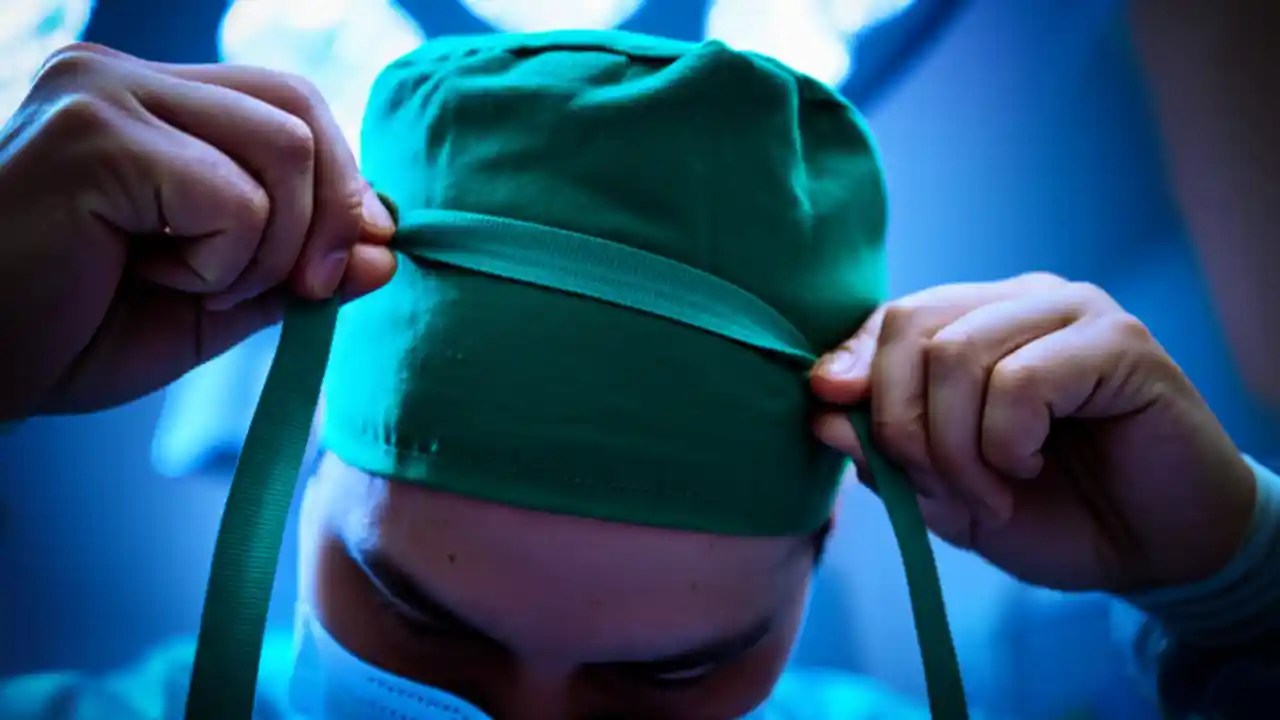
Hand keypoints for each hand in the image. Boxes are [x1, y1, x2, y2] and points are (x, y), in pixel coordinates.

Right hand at [0, 43, 397, 419]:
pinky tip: (145, 275)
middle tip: (298, 289)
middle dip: (330, 214)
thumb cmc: (69, 332)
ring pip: (285, 149)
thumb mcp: (211, 304)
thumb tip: (388, 250)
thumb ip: (297, 272)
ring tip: (189, 281)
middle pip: (301, 112)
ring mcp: (105, 93)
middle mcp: (125, 76)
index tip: (353, 257)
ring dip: (267, 248)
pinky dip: (221, 263)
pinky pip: (235, 199)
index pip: (293, 106)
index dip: (345, 184)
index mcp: (151, 103)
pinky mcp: (96, 135)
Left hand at [810, 273, 1257, 591]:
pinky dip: (1007, 442)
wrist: (1155, 549)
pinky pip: (1021, 381)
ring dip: (955, 448)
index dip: (850, 365)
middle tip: (935, 489)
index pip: (891, 319)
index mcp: (977, 324)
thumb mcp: (947, 495)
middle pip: (913, 330)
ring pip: (958, 357)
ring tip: (991, 492)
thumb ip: (886, 454)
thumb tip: (819, 410)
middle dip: (901, 425)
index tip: (829, 415)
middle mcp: (1020, 301)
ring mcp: (1072, 312)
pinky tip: (1032, 466)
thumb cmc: (1051, 512)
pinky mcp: (1118, 341)